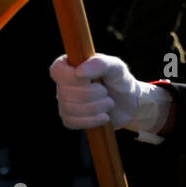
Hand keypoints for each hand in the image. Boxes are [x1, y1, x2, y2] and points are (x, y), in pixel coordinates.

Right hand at [49, 54, 167, 131]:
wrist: (128, 104)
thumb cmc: (119, 81)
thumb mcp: (116, 68)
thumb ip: (101, 64)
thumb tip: (79, 71)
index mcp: (70, 65)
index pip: (57, 71)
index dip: (72, 77)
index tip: (91, 79)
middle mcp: (63, 83)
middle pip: (66, 92)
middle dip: (93, 94)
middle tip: (106, 92)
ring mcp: (64, 102)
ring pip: (70, 109)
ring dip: (97, 107)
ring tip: (108, 103)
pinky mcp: (70, 118)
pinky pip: (72, 122)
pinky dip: (93, 120)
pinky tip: (103, 116)